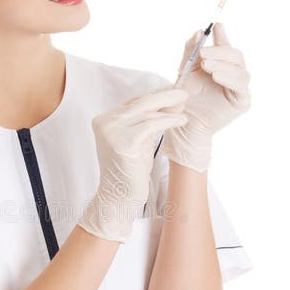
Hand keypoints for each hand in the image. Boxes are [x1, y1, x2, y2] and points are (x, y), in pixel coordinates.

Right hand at [78, 83, 188, 242]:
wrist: (119, 197)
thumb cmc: (130, 172)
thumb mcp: (139, 140)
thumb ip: (150, 121)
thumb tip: (173, 101)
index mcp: (105, 120)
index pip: (134, 101)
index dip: (156, 95)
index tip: (174, 91)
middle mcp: (105, 122)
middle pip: (140, 102)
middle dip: (165, 95)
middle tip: (184, 92)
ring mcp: (112, 131)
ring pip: (147, 111)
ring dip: (170, 108)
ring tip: (185, 108)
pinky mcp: (124, 141)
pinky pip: (152, 124)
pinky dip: (169, 120)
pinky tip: (182, 120)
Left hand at [161, 22, 251, 171]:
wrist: (184, 122)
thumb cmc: (185, 98)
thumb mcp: (185, 71)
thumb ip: (191, 52)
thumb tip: (197, 32)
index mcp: (221, 64)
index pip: (226, 46)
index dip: (223, 35)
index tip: (217, 26)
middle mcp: (233, 74)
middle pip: (236, 55)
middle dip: (220, 52)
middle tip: (203, 54)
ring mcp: (239, 88)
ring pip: (240, 70)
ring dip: (223, 65)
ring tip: (206, 66)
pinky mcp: (242, 101)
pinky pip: (241, 87)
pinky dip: (229, 79)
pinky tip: (216, 76)